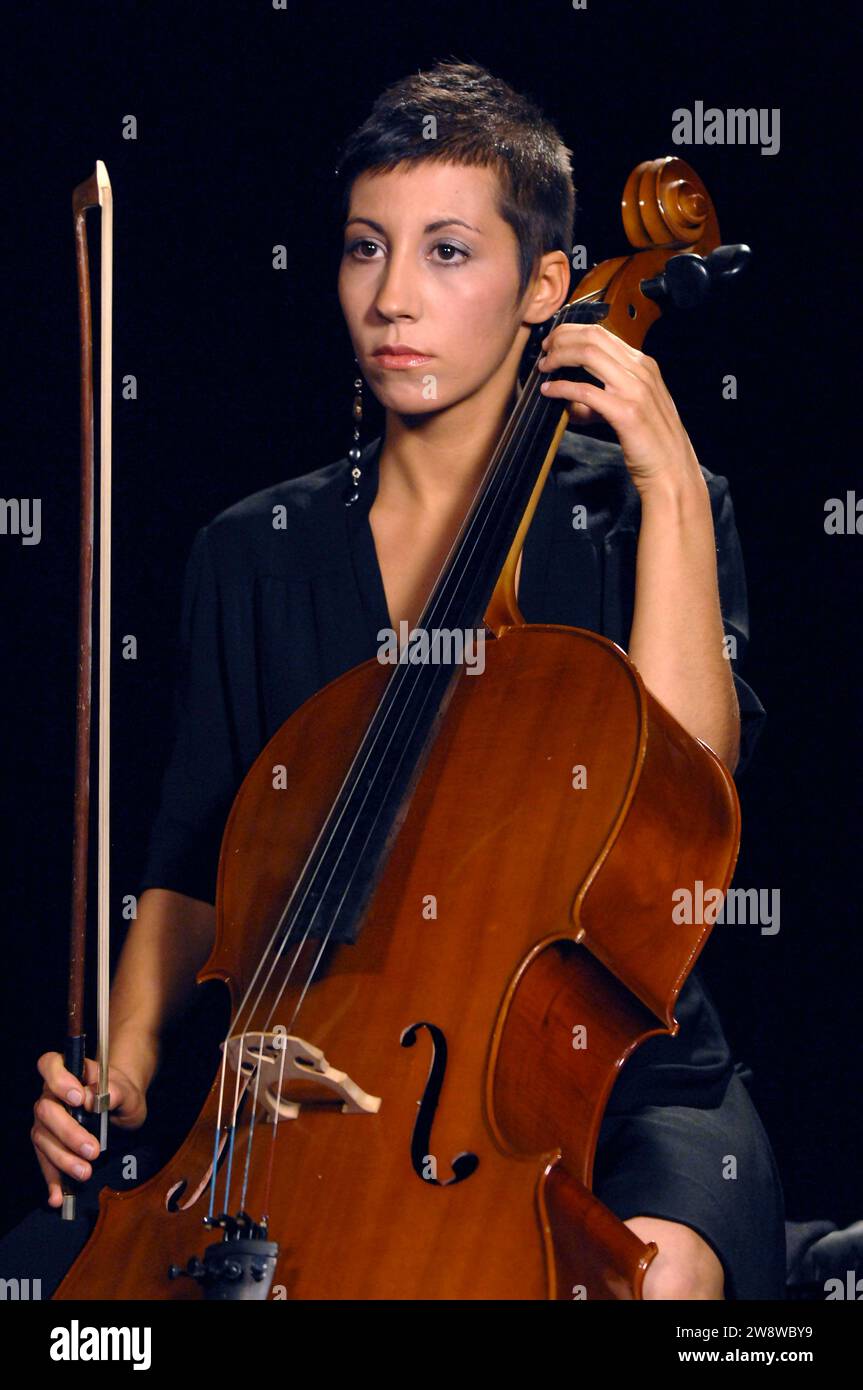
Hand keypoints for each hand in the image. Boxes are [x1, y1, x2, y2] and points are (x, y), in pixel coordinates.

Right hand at [32, 1051, 147, 1207]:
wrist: (121, 1107)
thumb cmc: (122, 1093)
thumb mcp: (127, 1091)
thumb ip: (114, 1091)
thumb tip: (92, 1098)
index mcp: (69, 1072)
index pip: (50, 1065)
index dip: (58, 1080)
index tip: (78, 1098)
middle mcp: (51, 1095)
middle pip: (46, 1110)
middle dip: (68, 1132)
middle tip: (93, 1150)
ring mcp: (47, 1121)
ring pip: (43, 1139)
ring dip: (63, 1159)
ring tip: (85, 1173)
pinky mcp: (48, 1146)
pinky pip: (45, 1163)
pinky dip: (52, 1181)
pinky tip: (58, 1197)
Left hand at [537, 322, 704, 495]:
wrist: (672, 469)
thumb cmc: (651, 441)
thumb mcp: (633, 405)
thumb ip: (607, 393)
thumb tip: (571, 393)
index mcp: (643, 365)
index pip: (602, 334)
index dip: (572, 333)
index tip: (554, 342)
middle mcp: (641, 371)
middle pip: (593, 337)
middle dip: (562, 339)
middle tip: (544, 350)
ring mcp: (635, 390)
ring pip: (589, 355)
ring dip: (560, 358)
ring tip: (544, 367)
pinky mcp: (625, 413)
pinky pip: (586, 392)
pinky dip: (562, 388)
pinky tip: (549, 391)